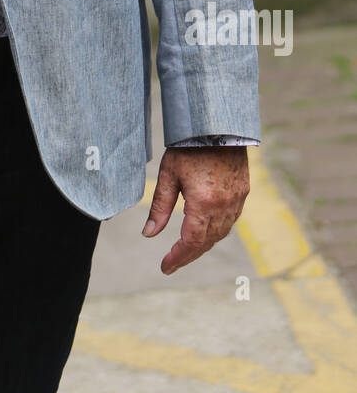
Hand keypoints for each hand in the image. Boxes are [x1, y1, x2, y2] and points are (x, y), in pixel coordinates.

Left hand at [142, 145, 249, 274]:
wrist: (218, 124)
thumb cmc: (189, 146)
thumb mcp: (168, 174)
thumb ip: (159, 207)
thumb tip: (148, 234)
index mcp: (204, 203)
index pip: (191, 242)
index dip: (177, 258)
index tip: (165, 267)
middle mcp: (224, 206)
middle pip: (206, 242)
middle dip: (188, 255)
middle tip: (172, 263)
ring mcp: (237, 200)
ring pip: (220, 234)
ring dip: (203, 245)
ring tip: (185, 250)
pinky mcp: (243, 192)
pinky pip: (230, 221)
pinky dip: (216, 231)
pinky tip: (205, 231)